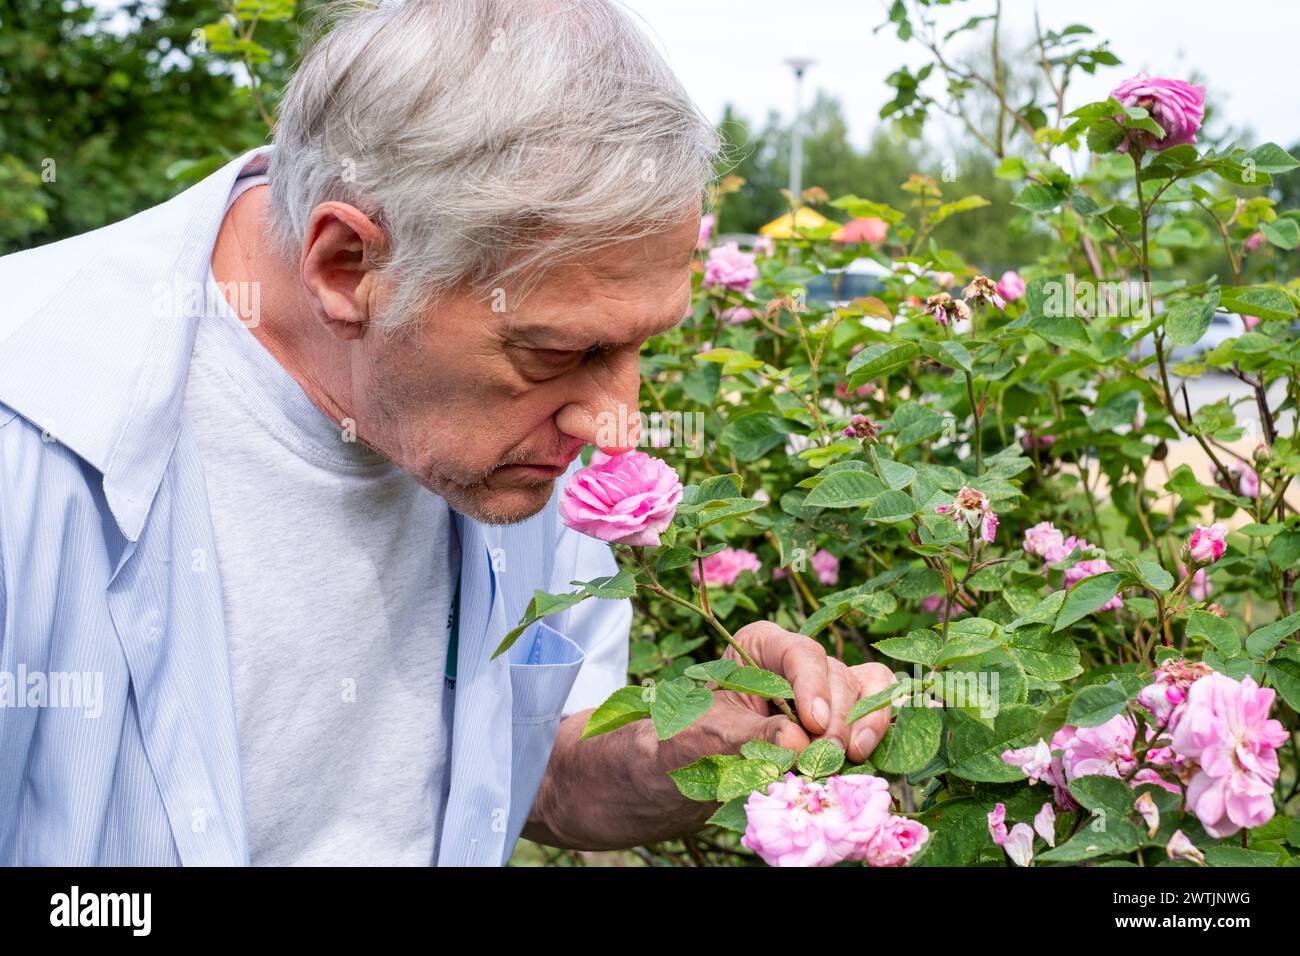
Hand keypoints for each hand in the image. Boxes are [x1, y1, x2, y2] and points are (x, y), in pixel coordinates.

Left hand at [653, 621, 895, 787]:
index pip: (800, 652)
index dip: (813, 686)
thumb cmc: (692, 742)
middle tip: (828, 756)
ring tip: (851, 756)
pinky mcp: (841, 718)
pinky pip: (875, 710)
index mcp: (760, 646)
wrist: (689, 771)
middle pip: (837, 674)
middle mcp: (797, 661)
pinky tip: (864, 757)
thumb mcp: (712, 736)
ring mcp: (824, 688)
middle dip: (838, 717)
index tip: (814, 725)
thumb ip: (753, 735)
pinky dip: (875, 731)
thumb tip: (798, 742)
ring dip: (865, 722)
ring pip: (866, 688)